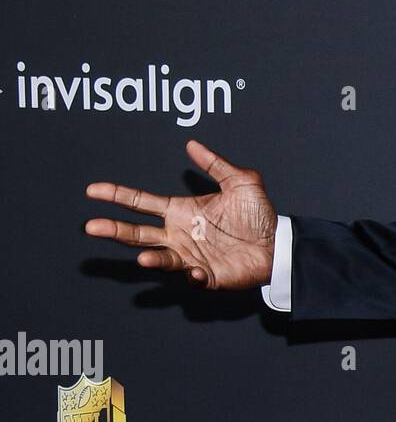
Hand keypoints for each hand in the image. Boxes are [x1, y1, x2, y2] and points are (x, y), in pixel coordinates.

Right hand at [84, 139, 276, 290]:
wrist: (277, 242)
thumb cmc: (258, 214)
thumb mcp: (241, 181)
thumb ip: (216, 164)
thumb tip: (192, 144)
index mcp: (182, 211)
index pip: (142, 202)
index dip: (118, 195)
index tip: (93, 190)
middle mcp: (179, 234)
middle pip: (138, 232)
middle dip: (114, 229)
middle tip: (91, 226)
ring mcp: (190, 255)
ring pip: (160, 258)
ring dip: (150, 259)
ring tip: (143, 257)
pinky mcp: (206, 275)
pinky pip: (192, 277)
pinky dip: (189, 275)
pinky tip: (193, 270)